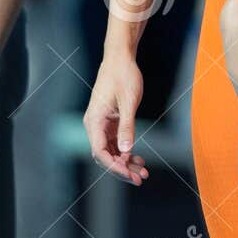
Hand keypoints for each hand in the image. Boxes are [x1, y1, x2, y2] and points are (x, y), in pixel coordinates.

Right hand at [84, 55, 148, 184]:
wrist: (120, 58)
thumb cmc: (123, 76)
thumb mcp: (128, 102)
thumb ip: (127, 127)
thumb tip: (126, 151)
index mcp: (94, 120)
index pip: (100, 152)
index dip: (115, 167)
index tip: (130, 175)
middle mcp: (94, 125)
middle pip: (105, 155)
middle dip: (122, 169)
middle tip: (140, 179)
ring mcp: (101, 124)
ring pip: (111, 151)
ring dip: (125, 162)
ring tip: (143, 172)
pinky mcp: (109, 122)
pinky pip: (115, 142)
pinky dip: (126, 151)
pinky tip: (139, 158)